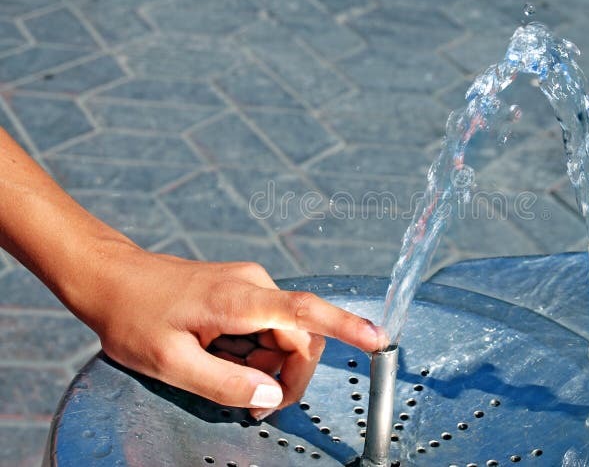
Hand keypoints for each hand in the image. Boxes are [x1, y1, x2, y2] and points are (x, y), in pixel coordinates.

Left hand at [81, 241, 384, 419]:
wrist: (112, 279)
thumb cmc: (134, 317)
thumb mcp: (171, 363)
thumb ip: (225, 384)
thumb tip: (271, 397)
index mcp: (239, 300)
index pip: (305, 311)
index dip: (346, 326)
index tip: (378, 340)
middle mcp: (254, 285)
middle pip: (299, 337)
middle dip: (286, 375)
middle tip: (254, 406)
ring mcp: (250, 285)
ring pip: (284, 334)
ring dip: (266, 364)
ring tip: (220, 371)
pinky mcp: (243, 290)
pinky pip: (268, 326)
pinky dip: (255, 350)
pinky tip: (220, 354)